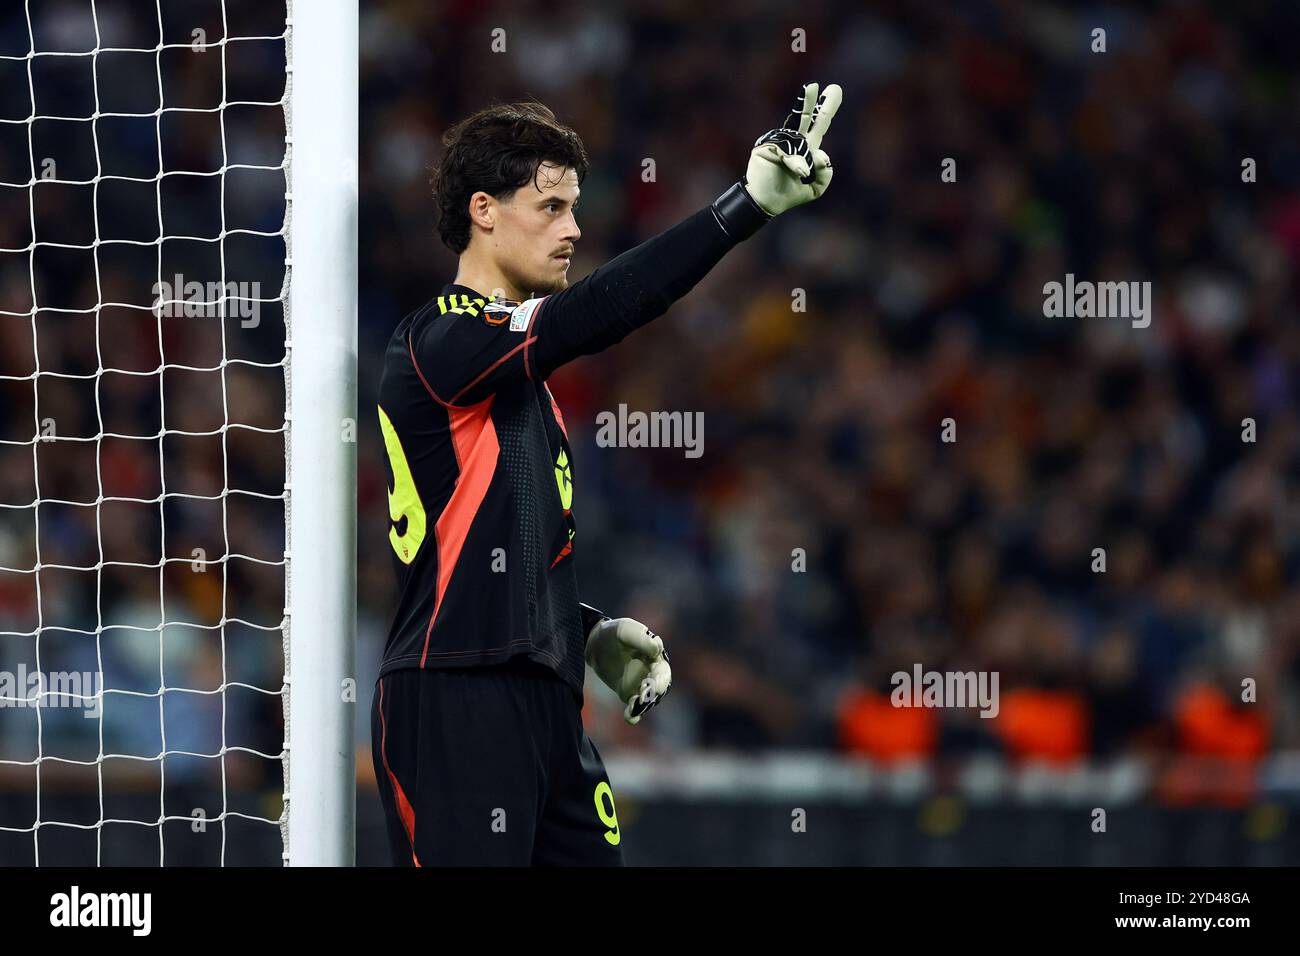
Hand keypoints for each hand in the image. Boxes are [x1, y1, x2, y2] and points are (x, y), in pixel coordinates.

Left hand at [584, 617, 671, 724]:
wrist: (595, 643)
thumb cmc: (614, 633)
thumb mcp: (626, 631)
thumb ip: (641, 639)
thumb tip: (658, 648)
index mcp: (656, 657)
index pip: (662, 671)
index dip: (660, 679)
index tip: (653, 684)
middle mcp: (652, 672)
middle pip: (658, 688)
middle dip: (653, 694)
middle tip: (645, 695)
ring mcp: (640, 684)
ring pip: (648, 700)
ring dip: (644, 705)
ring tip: (634, 706)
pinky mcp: (628, 692)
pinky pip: (634, 706)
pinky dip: (633, 713)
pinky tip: (629, 718)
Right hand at [743, 81, 841, 216]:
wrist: (766, 203)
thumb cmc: (787, 195)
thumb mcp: (815, 189)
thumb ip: (825, 174)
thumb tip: (821, 155)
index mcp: (806, 147)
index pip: (819, 123)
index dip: (827, 107)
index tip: (834, 89)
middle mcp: (793, 141)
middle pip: (806, 115)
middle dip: (813, 99)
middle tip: (830, 85)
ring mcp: (778, 141)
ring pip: (797, 136)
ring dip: (804, 132)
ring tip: (805, 135)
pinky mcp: (766, 147)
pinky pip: (786, 152)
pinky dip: (795, 164)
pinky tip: (799, 173)